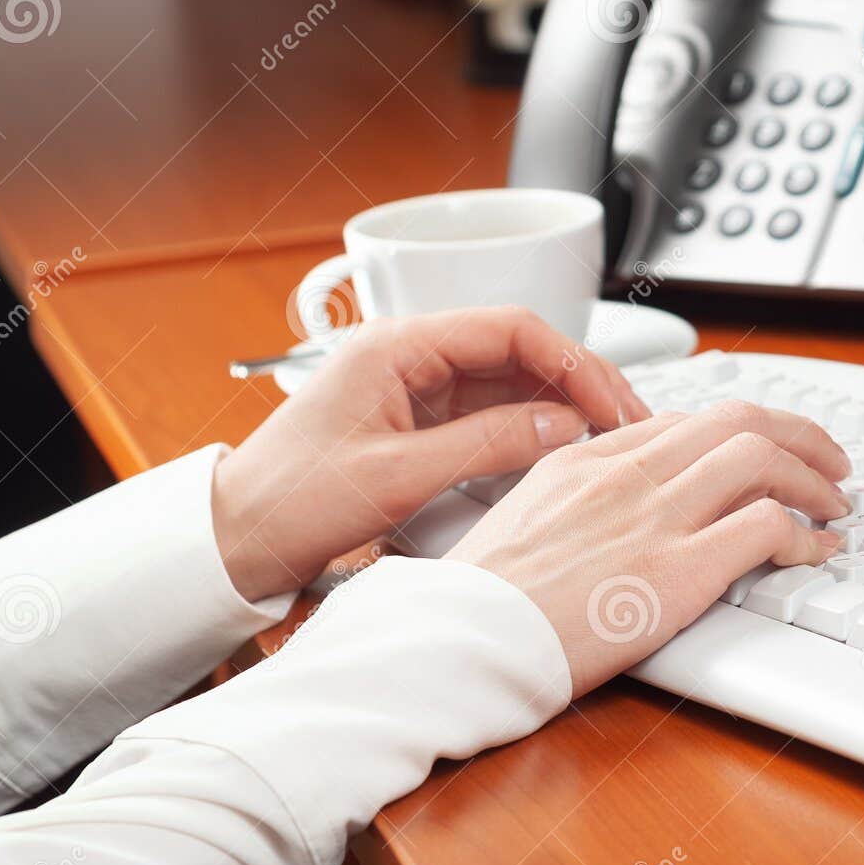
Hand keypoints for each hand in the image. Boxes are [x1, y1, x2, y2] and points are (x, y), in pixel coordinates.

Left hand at [214, 306, 648, 602]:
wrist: (236, 536)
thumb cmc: (292, 500)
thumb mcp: (399, 476)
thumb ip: (487, 445)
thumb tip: (562, 425)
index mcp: (398, 347)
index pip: (511, 328)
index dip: (573, 361)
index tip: (611, 400)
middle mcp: (410, 355)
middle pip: (519, 349)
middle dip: (579, 381)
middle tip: (628, 419)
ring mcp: (417, 387)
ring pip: (511, 380)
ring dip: (562, 404)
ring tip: (609, 436)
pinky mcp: (420, 420)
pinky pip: (492, 411)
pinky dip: (533, 427)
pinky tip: (564, 449)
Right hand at [447, 400, 851, 695]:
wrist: (464, 640)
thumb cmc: (482, 603)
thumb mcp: (520, 523)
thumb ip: (570, 502)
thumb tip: (602, 513)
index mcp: (584, 460)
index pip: (685, 423)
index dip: (741, 434)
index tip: (765, 452)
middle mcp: (627, 475)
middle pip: (738, 422)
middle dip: (798, 435)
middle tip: (830, 460)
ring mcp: (655, 517)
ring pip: (762, 459)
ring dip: (814, 478)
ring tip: (836, 503)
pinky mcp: (679, 571)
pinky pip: (767, 527)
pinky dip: (807, 534)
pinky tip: (818, 550)